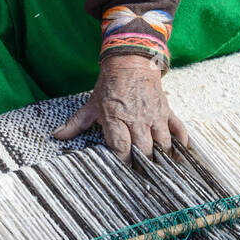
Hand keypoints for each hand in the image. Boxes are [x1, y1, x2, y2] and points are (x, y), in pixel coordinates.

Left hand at [52, 54, 188, 161]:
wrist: (131, 60)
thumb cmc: (110, 85)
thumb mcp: (91, 104)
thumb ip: (76, 123)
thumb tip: (57, 136)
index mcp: (116, 117)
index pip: (121, 148)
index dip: (123, 163)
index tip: (124, 173)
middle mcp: (137, 118)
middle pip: (144, 150)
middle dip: (143, 166)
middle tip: (142, 179)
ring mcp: (154, 115)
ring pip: (162, 144)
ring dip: (162, 159)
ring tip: (161, 173)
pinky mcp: (167, 111)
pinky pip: (178, 130)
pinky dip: (181, 144)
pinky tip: (180, 157)